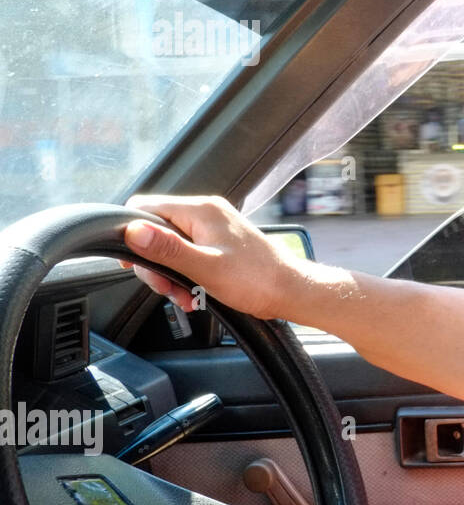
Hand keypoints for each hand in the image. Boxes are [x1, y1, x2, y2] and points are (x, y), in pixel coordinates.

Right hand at [116, 195, 300, 318]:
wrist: (290, 291)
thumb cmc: (256, 280)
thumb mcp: (205, 266)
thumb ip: (167, 248)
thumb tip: (132, 230)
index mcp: (200, 211)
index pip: (144, 207)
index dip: (131, 235)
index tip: (133, 264)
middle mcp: (206, 214)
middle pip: (156, 232)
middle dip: (156, 265)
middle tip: (166, 289)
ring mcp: (213, 229)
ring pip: (171, 249)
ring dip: (171, 277)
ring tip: (185, 297)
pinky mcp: (220, 244)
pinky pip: (189, 256)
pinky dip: (186, 277)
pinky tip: (194, 296)